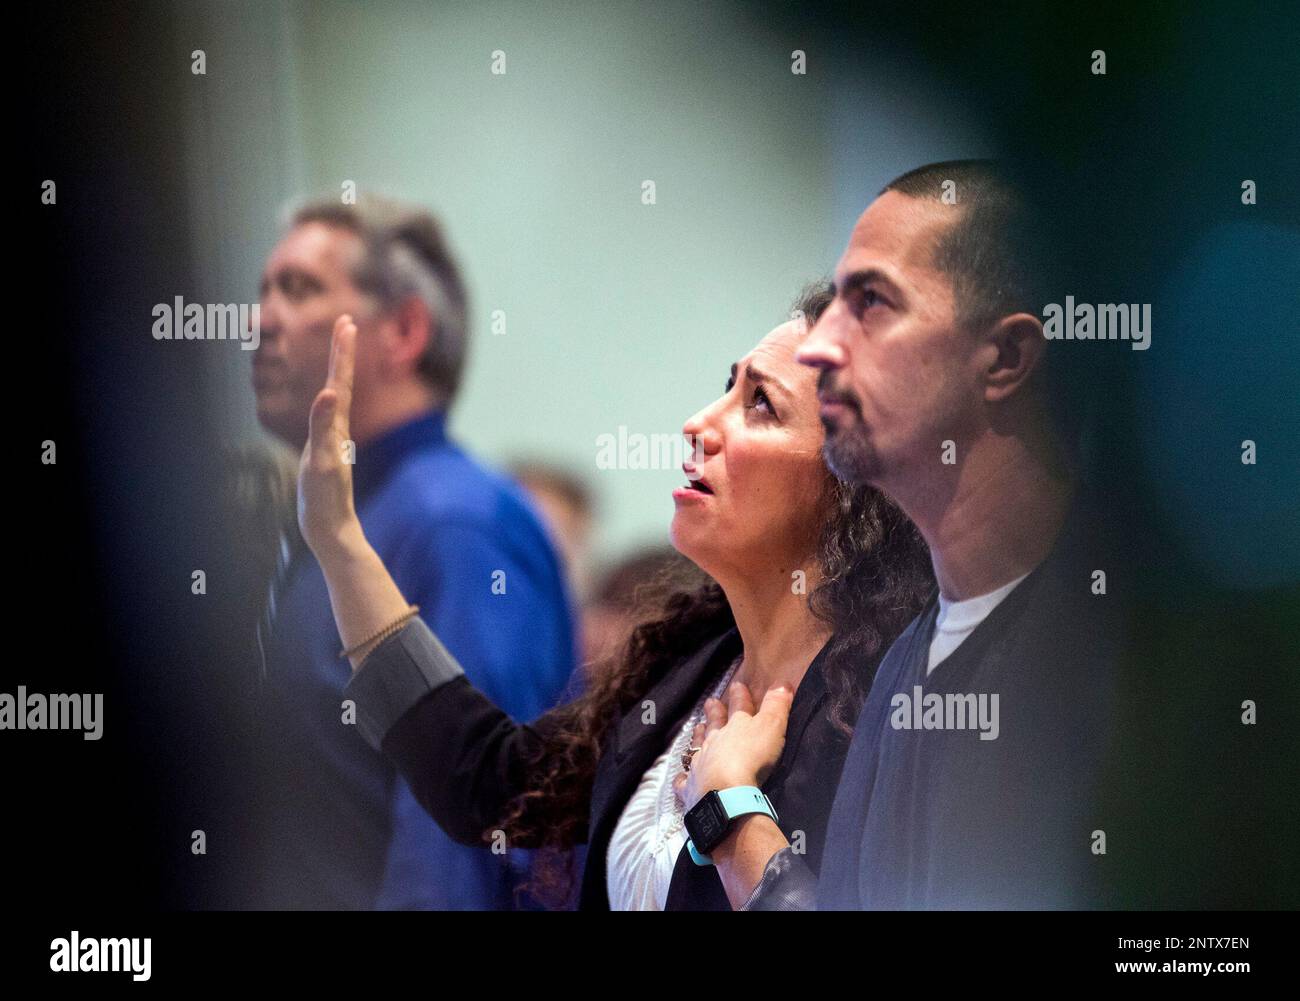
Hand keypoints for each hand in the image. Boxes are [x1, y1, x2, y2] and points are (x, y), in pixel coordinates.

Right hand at [297, 314, 362, 562]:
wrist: (330, 528)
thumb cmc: (324, 498)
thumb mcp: (322, 461)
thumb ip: (323, 427)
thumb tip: (327, 393)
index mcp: (336, 427)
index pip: (339, 382)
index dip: (341, 353)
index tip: (347, 323)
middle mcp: (337, 429)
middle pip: (339, 383)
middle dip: (341, 352)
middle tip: (345, 323)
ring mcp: (332, 440)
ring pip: (335, 397)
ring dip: (336, 370)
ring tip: (339, 349)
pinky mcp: (324, 452)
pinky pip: (326, 416)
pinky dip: (326, 397)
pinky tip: (326, 398)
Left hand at [674, 681, 793, 813]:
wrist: (727, 792)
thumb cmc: (752, 757)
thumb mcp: (771, 727)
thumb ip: (776, 706)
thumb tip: (782, 683)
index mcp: (735, 727)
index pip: (739, 707)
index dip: (739, 696)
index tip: (737, 685)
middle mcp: (715, 741)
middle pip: (714, 723)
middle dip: (714, 712)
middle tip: (710, 701)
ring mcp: (700, 763)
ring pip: (698, 746)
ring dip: (699, 736)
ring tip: (698, 727)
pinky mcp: (691, 787)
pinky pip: (684, 781)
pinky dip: (683, 778)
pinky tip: (681, 777)